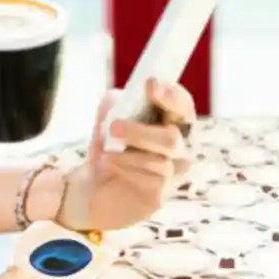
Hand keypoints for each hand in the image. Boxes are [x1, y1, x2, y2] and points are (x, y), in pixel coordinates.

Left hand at [56, 78, 193, 230]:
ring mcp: (173, 172)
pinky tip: (109, 167)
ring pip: (158, 162)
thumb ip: (115, 103)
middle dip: (140, 132)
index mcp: (172, 121)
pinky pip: (148, 181)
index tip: (150, 84)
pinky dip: (124, 170)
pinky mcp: (159, 195)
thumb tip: (119, 98)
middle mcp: (180, 146)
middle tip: (113, 127)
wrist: (95, 186)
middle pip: (171, 138)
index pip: (182, 105)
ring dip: (127, 155)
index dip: (170, 94)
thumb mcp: (107, 118)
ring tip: (104, 154)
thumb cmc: (111, 145)